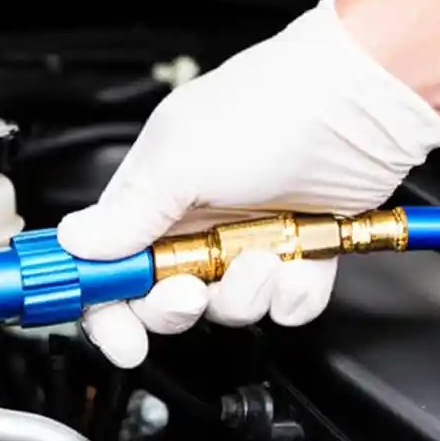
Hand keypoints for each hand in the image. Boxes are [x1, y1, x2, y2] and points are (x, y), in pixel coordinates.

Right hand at [57, 0, 439, 367]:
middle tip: (190, 291)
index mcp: (154, 194)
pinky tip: (302, 259)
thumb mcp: (180, 160)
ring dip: (247, 293)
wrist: (361, 103)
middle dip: (179, 307)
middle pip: (165, 300)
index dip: (108, 307)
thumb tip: (77, 242)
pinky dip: (296, 292)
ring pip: (230, 308)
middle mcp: (196, 220)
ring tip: (266, 255)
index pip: (111, 266)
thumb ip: (127, 213)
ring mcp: (248, 238)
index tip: (122, 337)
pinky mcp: (298, 251)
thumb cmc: (270, 107)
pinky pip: (287, 303)